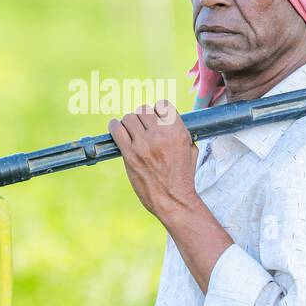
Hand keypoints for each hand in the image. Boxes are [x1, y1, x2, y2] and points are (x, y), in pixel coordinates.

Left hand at [108, 100, 200, 220]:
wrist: (173, 200)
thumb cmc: (182, 177)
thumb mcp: (190, 150)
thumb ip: (180, 133)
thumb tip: (169, 122)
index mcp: (177, 132)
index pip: (163, 105)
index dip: (158, 111)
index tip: (156, 119)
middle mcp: (160, 135)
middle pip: (144, 110)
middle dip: (143, 117)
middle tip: (142, 128)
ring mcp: (144, 145)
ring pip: (129, 118)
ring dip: (129, 123)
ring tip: (131, 131)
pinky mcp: (130, 155)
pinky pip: (117, 130)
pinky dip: (114, 127)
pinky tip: (117, 129)